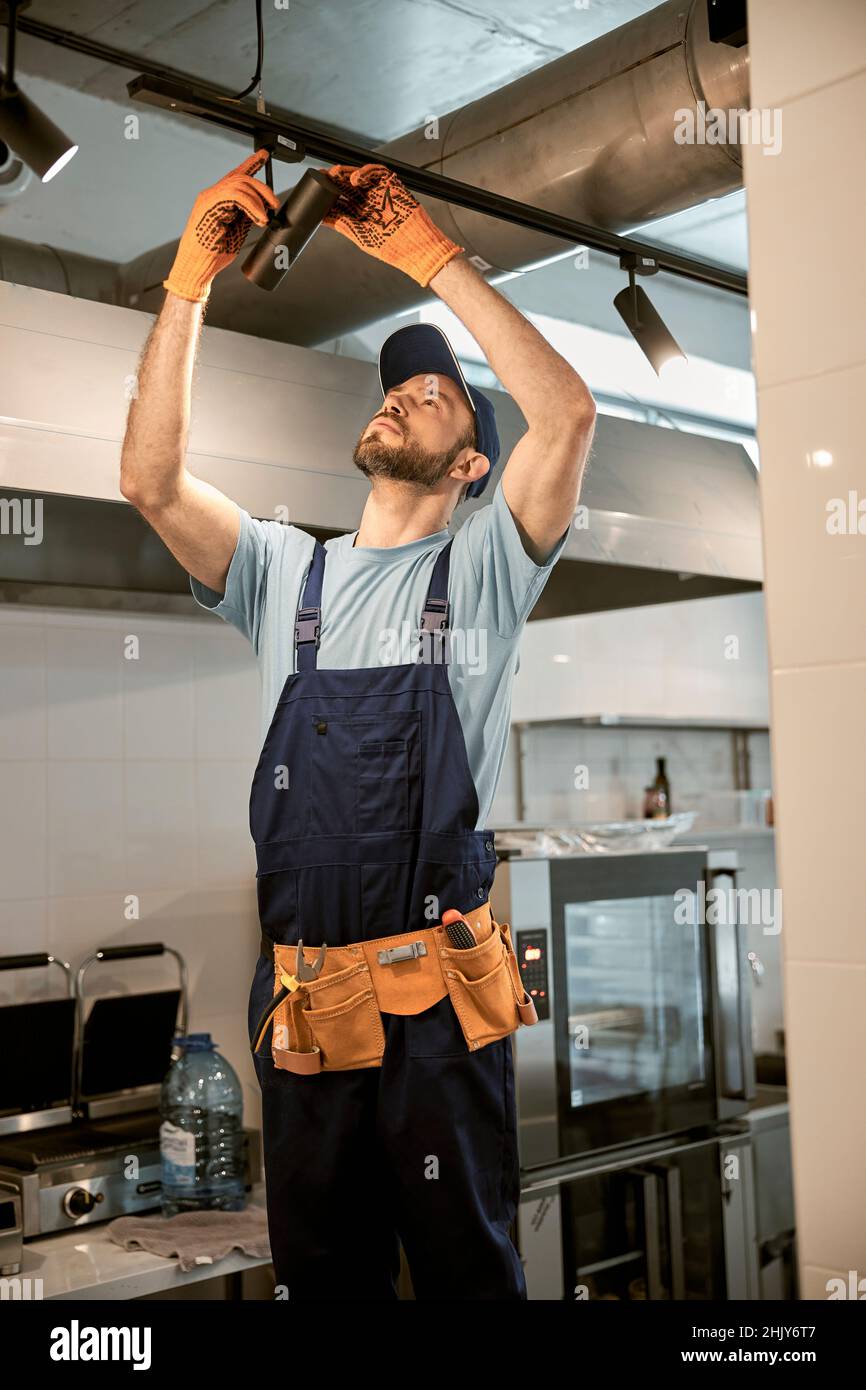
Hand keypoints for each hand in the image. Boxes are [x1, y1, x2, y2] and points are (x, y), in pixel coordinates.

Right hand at [163, 149, 280, 302]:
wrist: (197, 269)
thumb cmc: (213, 255)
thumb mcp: (237, 231)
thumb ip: (247, 216)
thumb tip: (266, 208)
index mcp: (217, 200)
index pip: (235, 176)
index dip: (250, 164)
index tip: (264, 156)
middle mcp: (211, 195)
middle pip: (240, 177)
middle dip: (262, 187)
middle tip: (275, 203)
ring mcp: (208, 198)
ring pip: (238, 183)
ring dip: (258, 199)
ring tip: (265, 218)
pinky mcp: (208, 206)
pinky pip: (235, 195)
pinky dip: (251, 205)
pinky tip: (259, 218)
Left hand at [322, 163, 462, 286]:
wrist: (413, 247)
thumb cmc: (391, 247)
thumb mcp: (359, 236)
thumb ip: (341, 224)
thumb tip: (321, 216)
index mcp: (359, 214)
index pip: (340, 199)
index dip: (327, 193)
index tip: (314, 189)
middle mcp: (368, 201)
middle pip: (347, 185)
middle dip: (333, 179)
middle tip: (321, 176)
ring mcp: (379, 192)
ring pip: (359, 176)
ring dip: (346, 173)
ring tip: (335, 174)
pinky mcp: (391, 184)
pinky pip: (376, 172)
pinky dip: (364, 172)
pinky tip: (354, 179)